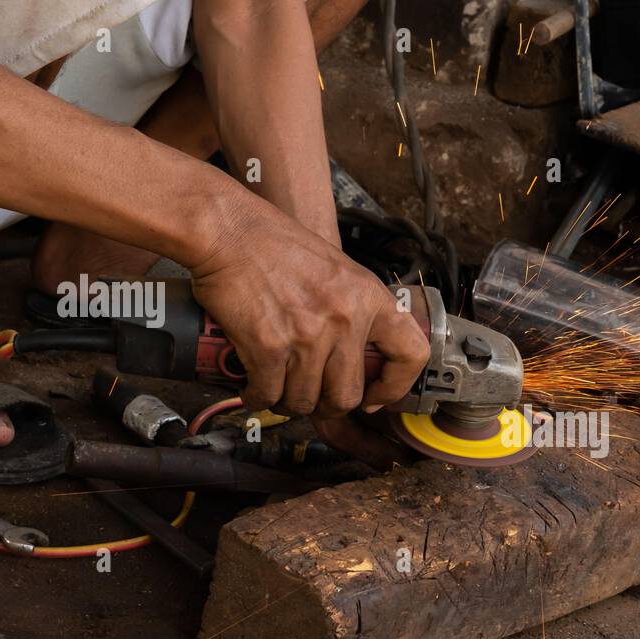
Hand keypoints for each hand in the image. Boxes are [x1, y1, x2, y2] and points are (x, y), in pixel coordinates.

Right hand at [189, 199, 428, 424]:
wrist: (228, 230)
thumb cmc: (276, 245)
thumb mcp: (337, 270)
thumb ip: (355, 308)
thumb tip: (361, 355)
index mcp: (369, 298)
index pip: (411, 354)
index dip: (395, 387)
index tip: (377, 397)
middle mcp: (345, 319)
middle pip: (347, 396)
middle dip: (327, 406)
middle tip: (314, 399)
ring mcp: (308, 336)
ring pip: (305, 402)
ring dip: (289, 404)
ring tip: (278, 391)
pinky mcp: (269, 346)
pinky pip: (269, 394)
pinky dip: (258, 398)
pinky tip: (254, 389)